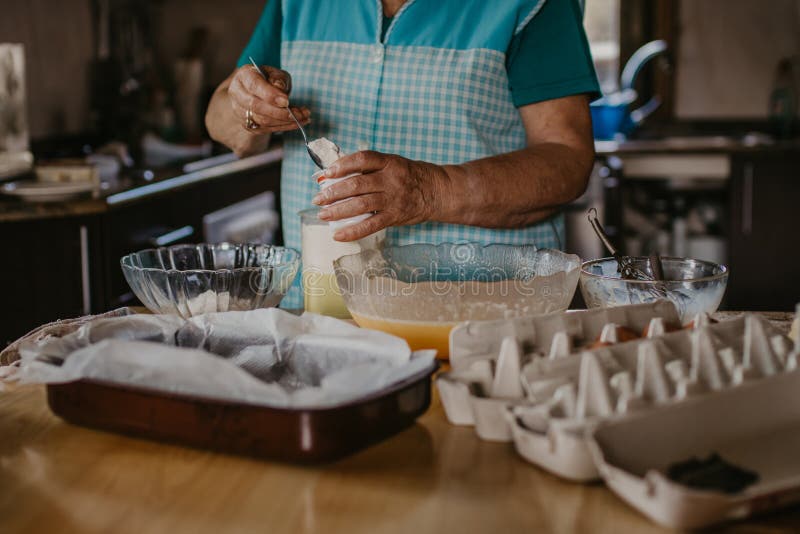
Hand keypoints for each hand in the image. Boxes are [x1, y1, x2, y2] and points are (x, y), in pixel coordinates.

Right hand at [228, 64, 309, 132]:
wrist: (256, 93)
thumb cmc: (268, 80)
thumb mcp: (275, 73)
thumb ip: (278, 78)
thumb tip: (279, 88)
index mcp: (243, 76)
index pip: (254, 86)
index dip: (270, 94)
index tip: (286, 101)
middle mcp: (238, 94)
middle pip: (256, 106)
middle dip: (281, 112)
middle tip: (301, 113)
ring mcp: (241, 112)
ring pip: (262, 120)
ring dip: (286, 121)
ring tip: (304, 117)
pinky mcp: (249, 125)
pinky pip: (267, 129)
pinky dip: (285, 127)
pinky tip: (299, 123)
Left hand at [312, 151, 448, 240]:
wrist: (436, 191)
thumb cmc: (407, 176)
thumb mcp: (391, 163)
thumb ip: (368, 167)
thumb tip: (335, 174)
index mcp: (388, 162)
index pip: (362, 159)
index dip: (343, 164)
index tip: (327, 172)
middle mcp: (390, 179)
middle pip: (357, 184)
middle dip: (333, 192)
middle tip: (317, 198)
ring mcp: (393, 199)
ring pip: (361, 204)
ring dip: (338, 210)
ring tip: (322, 214)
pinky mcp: (394, 216)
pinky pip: (371, 225)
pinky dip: (353, 231)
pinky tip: (338, 235)